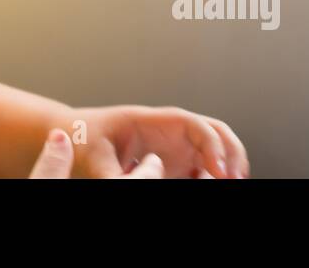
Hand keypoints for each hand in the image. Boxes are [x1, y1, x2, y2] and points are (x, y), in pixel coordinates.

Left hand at [54, 105, 248, 178]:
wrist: (73, 139)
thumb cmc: (83, 139)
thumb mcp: (95, 158)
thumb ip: (114, 176)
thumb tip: (135, 180)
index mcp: (155, 121)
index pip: (195, 125)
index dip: (213, 144)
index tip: (218, 170)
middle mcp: (170, 133)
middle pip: (216, 133)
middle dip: (232, 153)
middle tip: (234, 180)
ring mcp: (175, 150)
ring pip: (215, 152)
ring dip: (227, 166)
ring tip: (228, 185)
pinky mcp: (174, 167)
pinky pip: (202, 171)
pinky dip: (212, 178)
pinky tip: (210, 187)